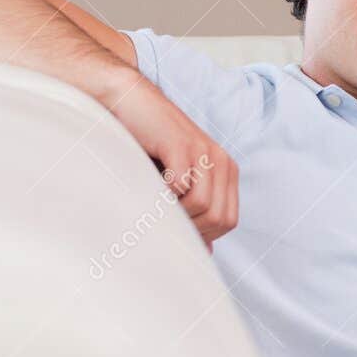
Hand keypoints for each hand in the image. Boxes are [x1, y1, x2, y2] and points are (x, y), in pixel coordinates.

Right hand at [107, 76, 239, 251]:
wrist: (129, 104)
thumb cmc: (147, 148)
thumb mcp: (176, 183)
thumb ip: (193, 212)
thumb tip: (207, 252)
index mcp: (226, 171)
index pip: (228, 221)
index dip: (203, 234)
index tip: (177, 229)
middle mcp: (222, 161)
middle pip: (220, 218)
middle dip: (190, 227)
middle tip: (162, 217)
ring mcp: (206, 152)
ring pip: (203, 206)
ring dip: (175, 211)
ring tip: (154, 198)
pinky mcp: (184, 145)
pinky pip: (182, 187)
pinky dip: (163, 194)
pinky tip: (150, 180)